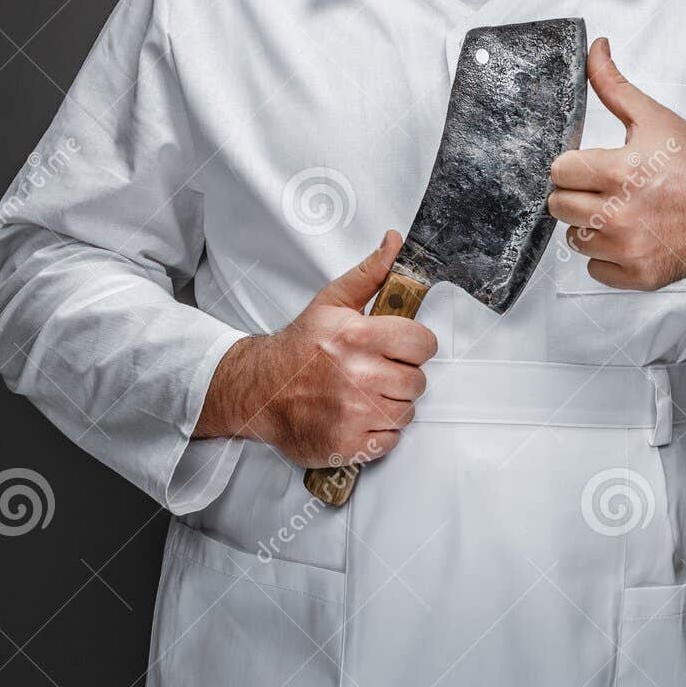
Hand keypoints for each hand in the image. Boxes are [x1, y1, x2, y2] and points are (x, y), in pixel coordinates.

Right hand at [193, 229, 437, 463]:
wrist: (262, 390)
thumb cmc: (301, 347)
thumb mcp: (332, 302)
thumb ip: (370, 273)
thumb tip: (394, 241)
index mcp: (358, 336)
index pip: (423, 343)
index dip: (414, 345)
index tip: (399, 347)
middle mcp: (358, 376)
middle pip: (417, 381)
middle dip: (402, 375)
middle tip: (378, 371)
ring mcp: (353, 414)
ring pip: (406, 412)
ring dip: (392, 404)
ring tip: (367, 393)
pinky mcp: (347, 445)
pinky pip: (390, 440)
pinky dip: (379, 431)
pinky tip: (359, 416)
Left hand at [549, 39, 685, 320]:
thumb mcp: (655, 118)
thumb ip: (614, 86)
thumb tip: (595, 48)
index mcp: (622, 170)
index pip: (559, 171)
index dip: (571, 165)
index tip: (588, 165)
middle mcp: (622, 214)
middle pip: (559, 206)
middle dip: (576, 194)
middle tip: (604, 188)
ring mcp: (630, 249)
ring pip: (574, 239)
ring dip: (589, 226)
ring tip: (619, 211)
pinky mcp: (639, 276)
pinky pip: (595, 269)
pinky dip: (607, 256)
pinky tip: (630, 236)